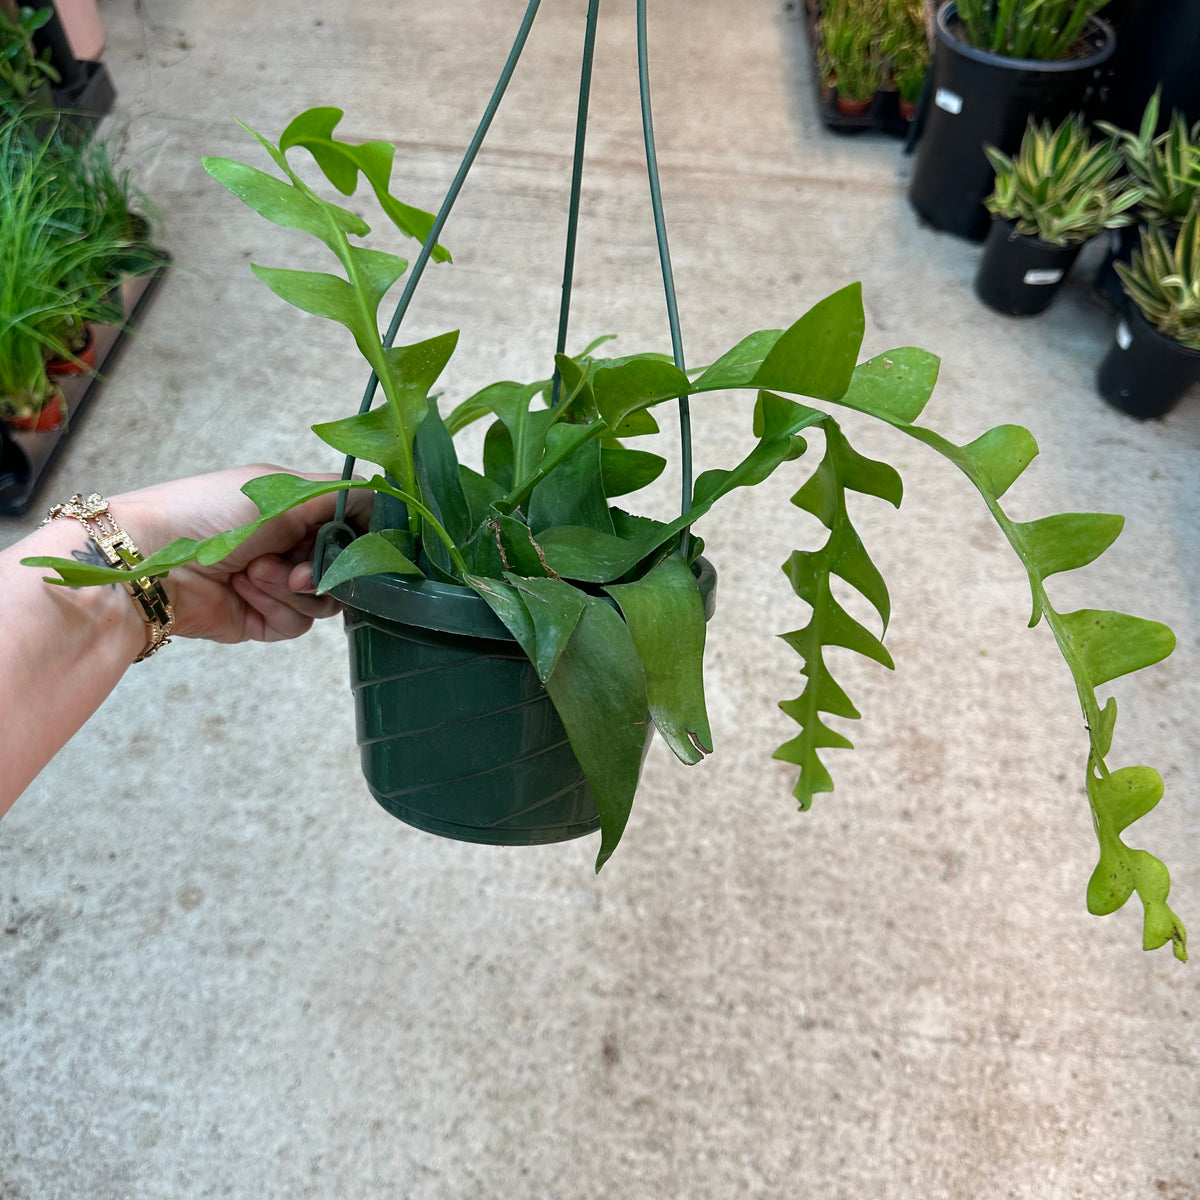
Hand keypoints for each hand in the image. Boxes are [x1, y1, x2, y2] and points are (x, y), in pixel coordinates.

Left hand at [117, 465, 372, 643]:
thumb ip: (338, 495)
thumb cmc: (211, 513)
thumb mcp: (282, 490)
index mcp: (296, 507)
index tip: (361, 544)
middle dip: (321, 569)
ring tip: (251, 573)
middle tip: (296, 567)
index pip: (354, 522)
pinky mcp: (263, 618)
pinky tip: (242, 592)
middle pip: (345, 569)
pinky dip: (273, 608)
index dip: (363, 537)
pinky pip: (297, 624)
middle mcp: (291, 545)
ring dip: (289, 588)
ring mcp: (278, 584)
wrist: (153, 564)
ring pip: (324, 601)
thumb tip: (385, 497)